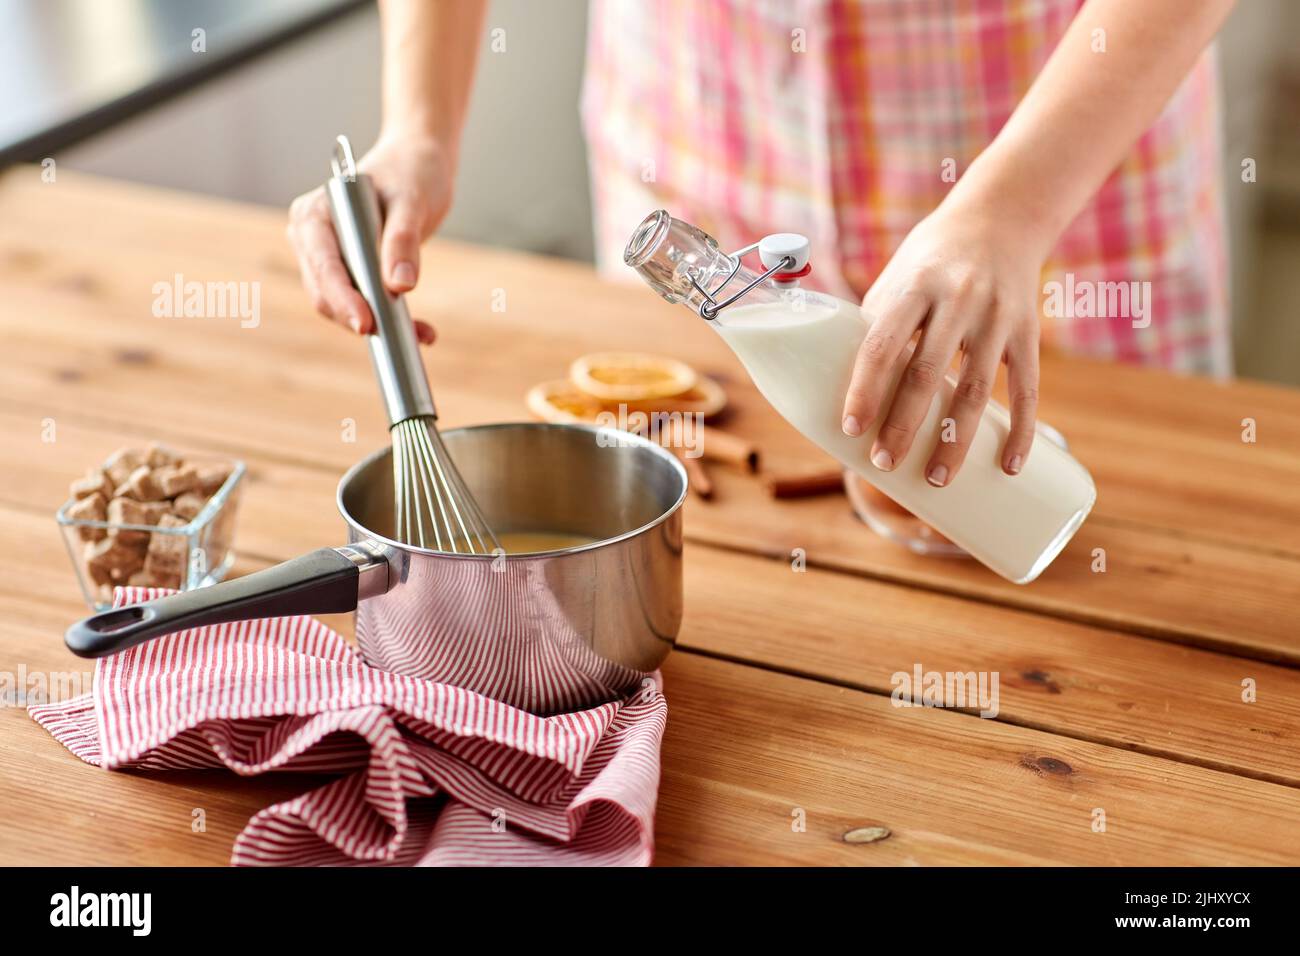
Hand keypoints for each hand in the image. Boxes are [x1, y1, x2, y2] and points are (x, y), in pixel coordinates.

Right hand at [286, 130, 453, 341]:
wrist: (417, 165)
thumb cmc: (411, 173)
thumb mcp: (412, 201)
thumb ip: (403, 240)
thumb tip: (400, 286)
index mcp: (315, 214)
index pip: (323, 265)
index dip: (343, 297)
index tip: (367, 323)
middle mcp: (311, 237)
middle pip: (325, 291)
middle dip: (361, 317)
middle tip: (401, 337)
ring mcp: (326, 256)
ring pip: (343, 304)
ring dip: (380, 323)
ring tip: (423, 333)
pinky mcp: (348, 270)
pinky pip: (362, 302)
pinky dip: (390, 318)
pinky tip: (420, 328)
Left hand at [841, 199, 1047, 483]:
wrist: (1000, 218)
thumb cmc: (930, 262)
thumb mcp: (896, 280)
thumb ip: (875, 329)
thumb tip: (839, 393)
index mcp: (913, 288)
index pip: (882, 344)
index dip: (865, 389)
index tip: (850, 429)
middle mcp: (956, 301)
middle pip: (926, 374)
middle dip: (903, 425)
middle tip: (884, 464)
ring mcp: (996, 317)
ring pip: (976, 390)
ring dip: (955, 440)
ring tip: (935, 480)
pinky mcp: (1027, 332)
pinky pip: (1027, 389)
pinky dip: (1021, 431)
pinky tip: (1009, 467)